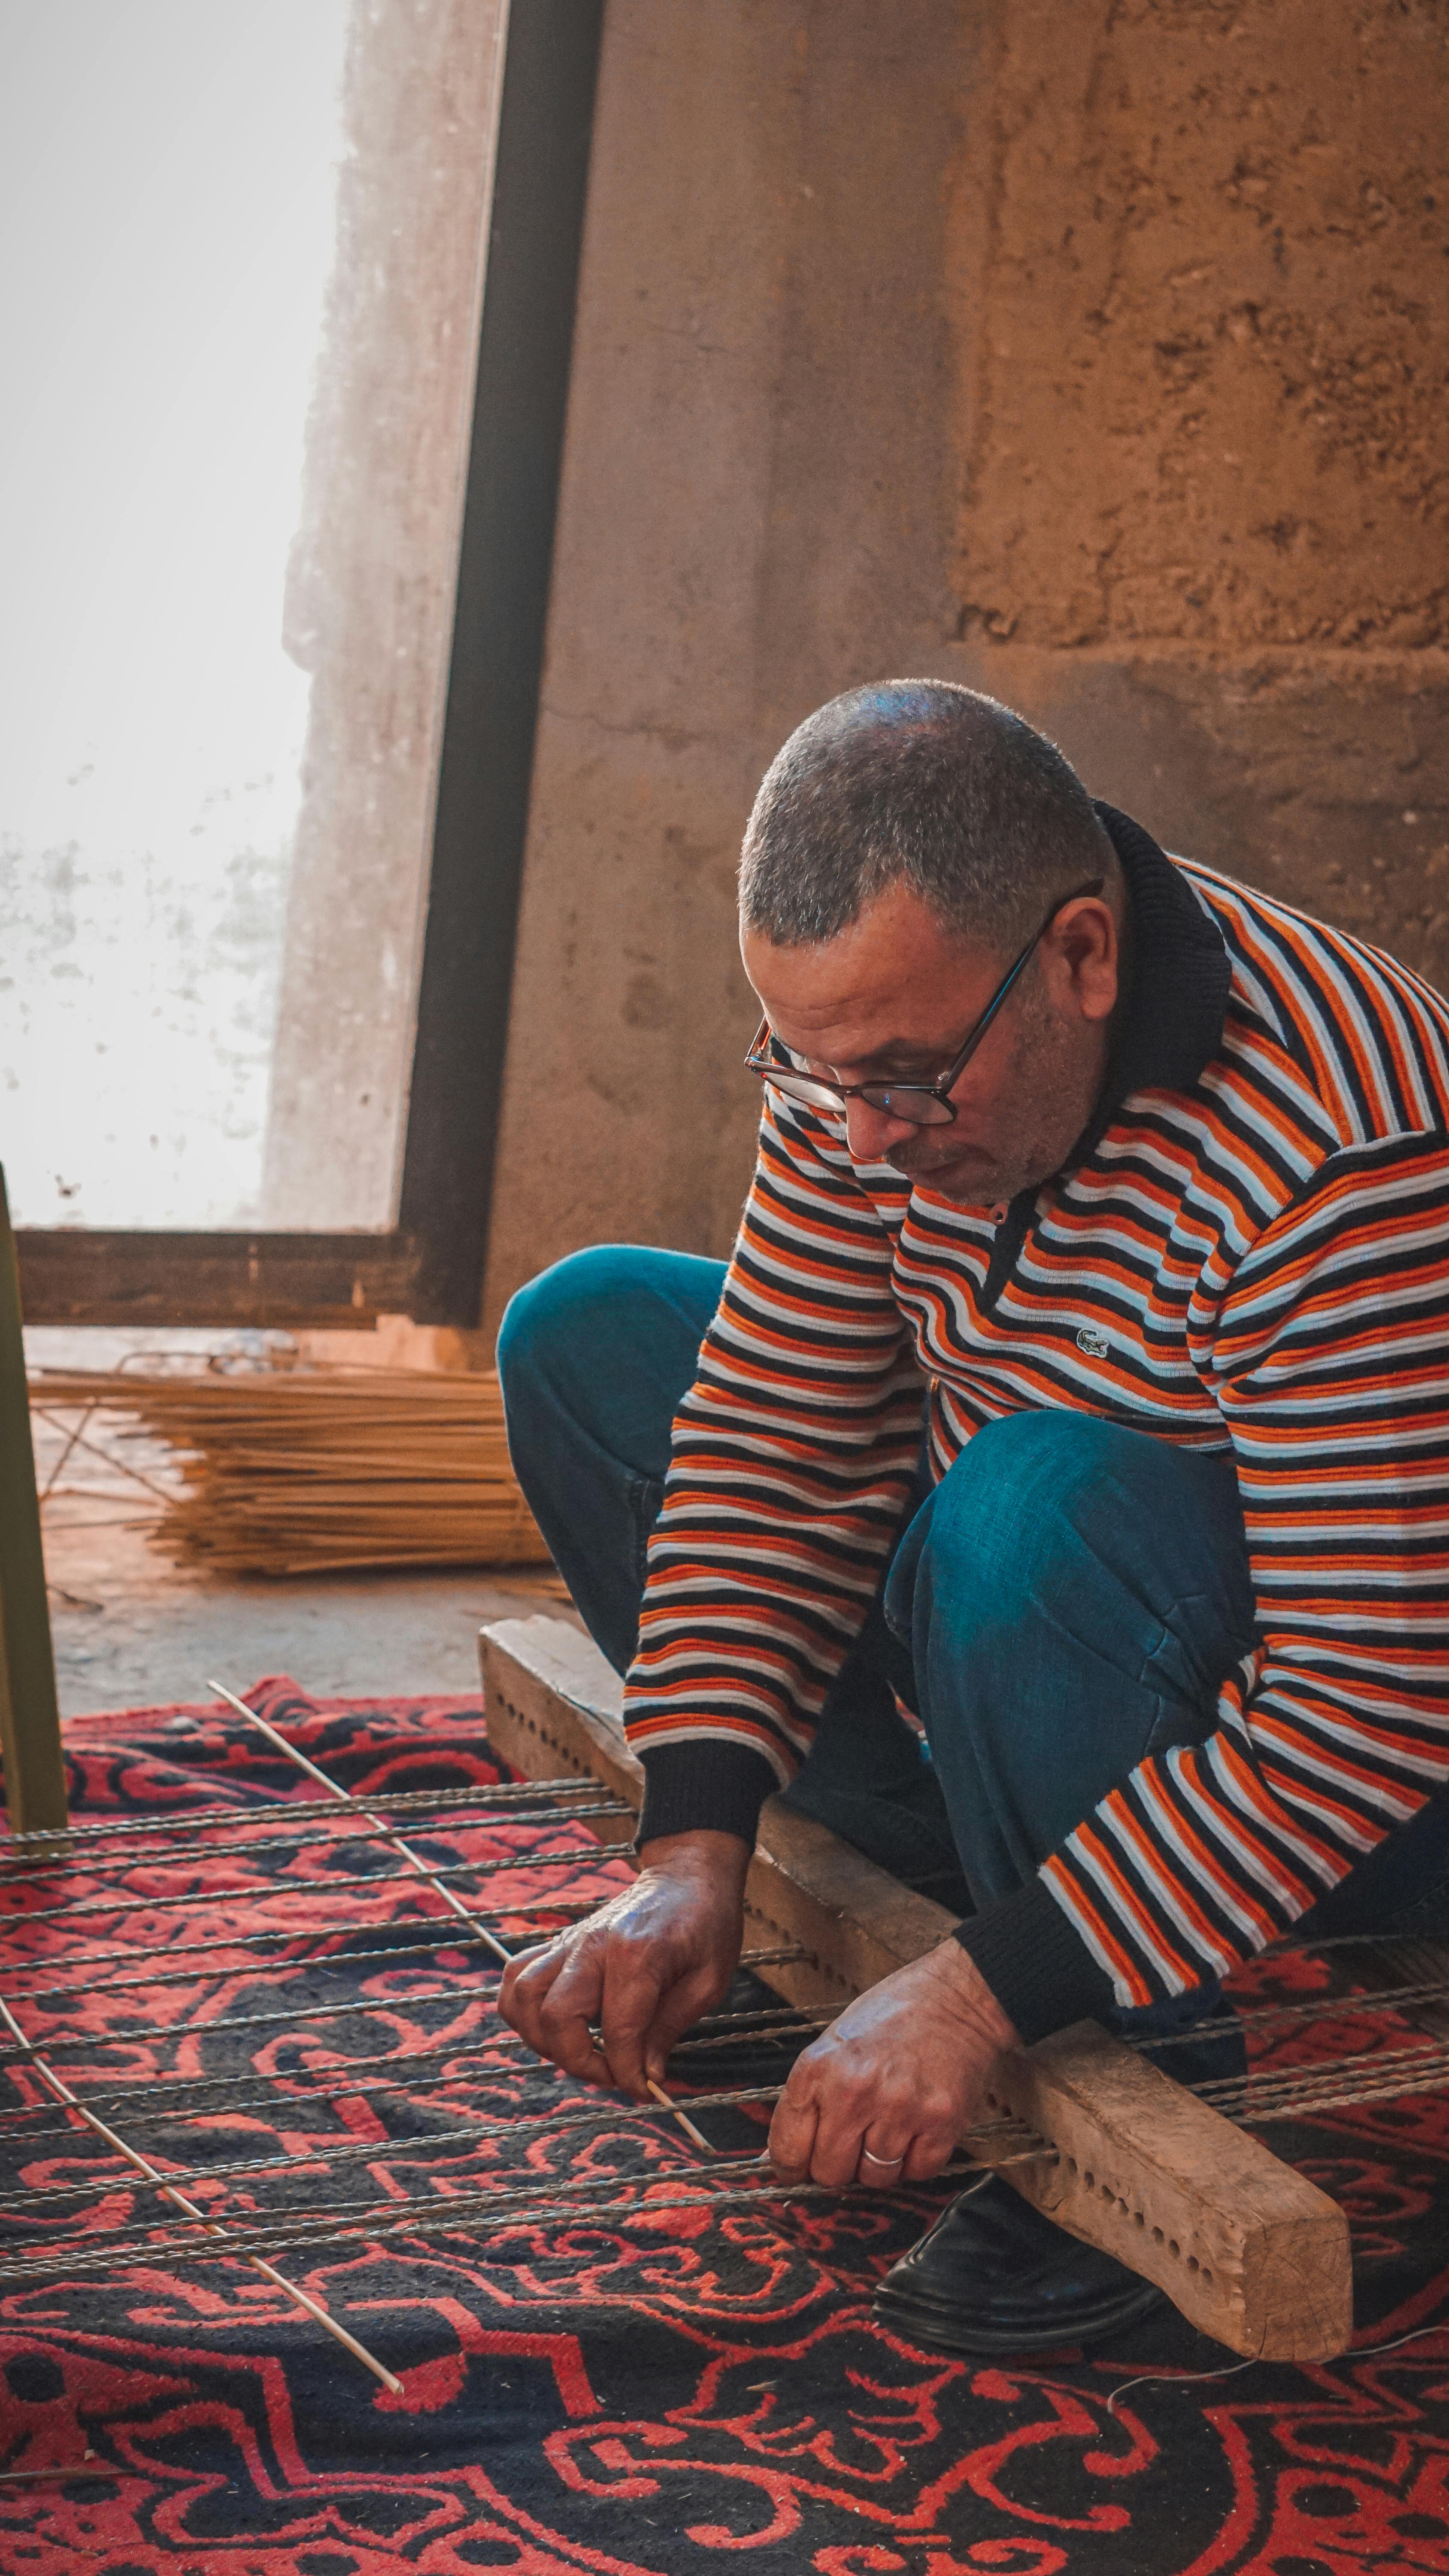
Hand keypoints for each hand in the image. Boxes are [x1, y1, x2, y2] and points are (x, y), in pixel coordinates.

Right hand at [497, 1829, 748, 2096]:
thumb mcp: (709, 1981)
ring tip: (580, 2052)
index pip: (617, 2031)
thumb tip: (646, 2075)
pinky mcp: (559, 1942)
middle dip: (579, 2062)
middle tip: (613, 2073)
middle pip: (555, 2016)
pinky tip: (550, 2027)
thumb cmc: (706, 1924)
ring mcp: (570, 1941)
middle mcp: (593, 1946)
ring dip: (543, 2039)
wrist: (688, 1876)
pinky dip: (522, 2009)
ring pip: (523, 1996)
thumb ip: (670, 2029)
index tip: (644, 2090)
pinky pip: (516, 1975)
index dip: (627, 2073)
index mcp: (637, 1953)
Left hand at [768, 1938, 1017, 2187]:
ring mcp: (901, 2109)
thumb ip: (809, 2097)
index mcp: (820, 2067)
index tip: (799, 2171)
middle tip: (852, 2141)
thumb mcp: (834, 2044)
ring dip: (879, 2163)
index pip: (788, 2147)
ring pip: (875, 2178)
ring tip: (888, 2124)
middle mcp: (856, 2090)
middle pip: (831, 2174)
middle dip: (838, 2165)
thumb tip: (785, 2157)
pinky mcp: (941, 2122)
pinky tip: (916, 2127)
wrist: (956, 1998)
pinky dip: (915, 2161)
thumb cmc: (891, 2018)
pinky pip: (917, 2173)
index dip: (792, 2167)